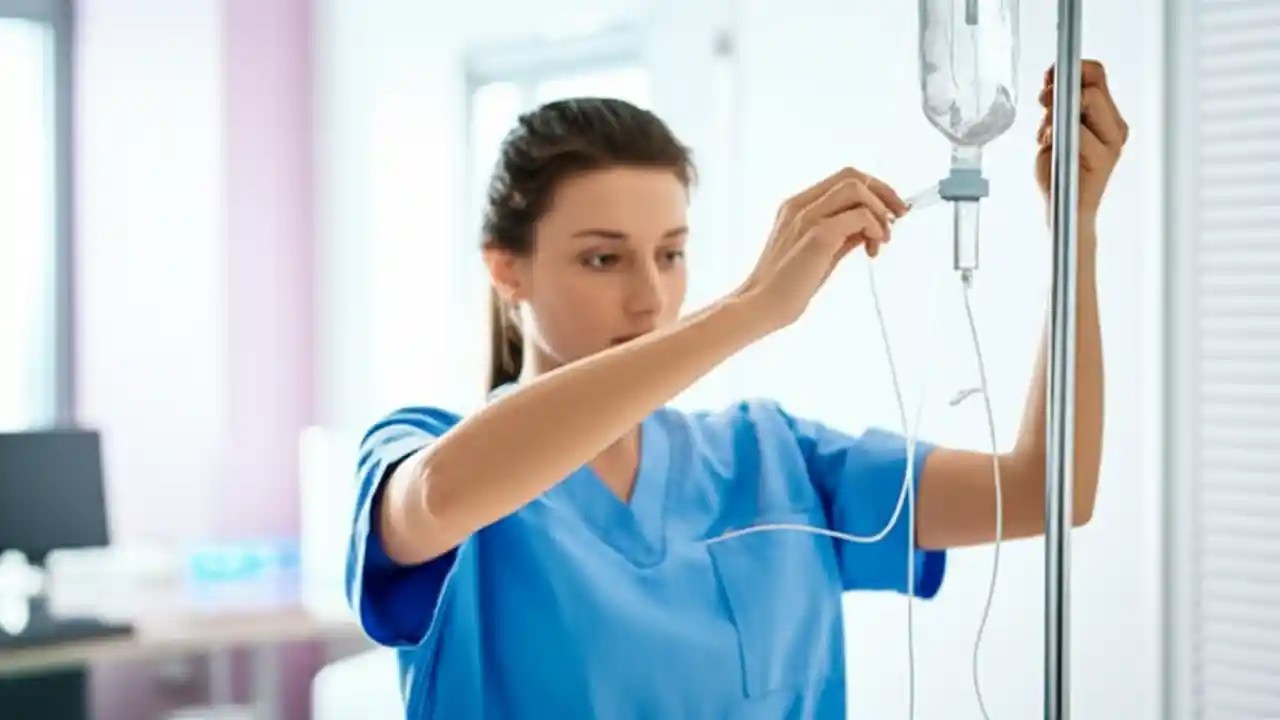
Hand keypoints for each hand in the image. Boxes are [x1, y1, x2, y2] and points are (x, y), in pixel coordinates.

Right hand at [734, 167, 905, 331]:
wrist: (761, 306)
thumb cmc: (786, 286)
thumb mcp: (819, 253)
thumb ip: (842, 234)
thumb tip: (870, 226)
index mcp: (797, 205)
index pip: (843, 178)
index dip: (874, 189)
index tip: (890, 211)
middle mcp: (800, 205)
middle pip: (853, 175)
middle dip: (884, 192)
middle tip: (897, 217)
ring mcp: (807, 217)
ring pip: (857, 188)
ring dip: (879, 210)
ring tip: (881, 239)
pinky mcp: (818, 235)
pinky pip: (859, 216)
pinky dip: (874, 227)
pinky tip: (873, 248)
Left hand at [1035, 60, 1128, 223]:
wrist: (1064, 206)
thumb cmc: (1058, 168)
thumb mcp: (1052, 125)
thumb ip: (1056, 102)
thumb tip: (1052, 76)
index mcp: (1106, 114)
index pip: (1096, 73)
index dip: (1069, 70)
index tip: (1049, 78)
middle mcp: (1114, 126)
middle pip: (1089, 85)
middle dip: (1058, 93)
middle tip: (1044, 106)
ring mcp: (1111, 142)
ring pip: (1082, 103)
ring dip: (1054, 118)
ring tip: (1049, 138)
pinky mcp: (1102, 159)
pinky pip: (1075, 132)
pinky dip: (1055, 137)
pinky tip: (1052, 151)